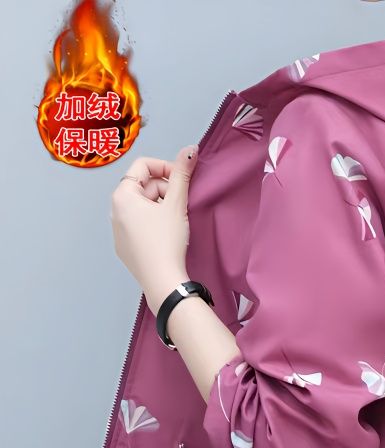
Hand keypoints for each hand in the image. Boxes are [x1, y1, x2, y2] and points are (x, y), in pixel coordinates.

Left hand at [110, 144, 198, 313]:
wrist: (162, 280)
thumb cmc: (166, 243)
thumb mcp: (177, 204)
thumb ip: (182, 174)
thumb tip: (189, 149)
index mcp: (122, 196)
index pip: (143, 166)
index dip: (167, 167)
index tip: (183, 178)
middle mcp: (114, 210)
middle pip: (143, 186)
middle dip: (165, 191)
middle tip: (182, 204)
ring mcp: (117, 230)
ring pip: (142, 207)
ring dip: (160, 207)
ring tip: (176, 222)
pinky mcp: (125, 247)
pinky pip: (139, 225)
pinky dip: (153, 224)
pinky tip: (167, 236)